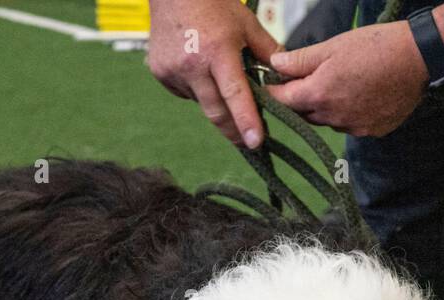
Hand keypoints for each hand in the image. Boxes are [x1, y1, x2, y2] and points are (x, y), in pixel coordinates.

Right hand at [146, 0, 279, 147]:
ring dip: (215, 100)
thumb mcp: (246, 23)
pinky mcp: (160, 73)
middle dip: (233, 130)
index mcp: (217, 51)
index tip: (255, 142)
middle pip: (216, 112)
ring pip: (202, 103)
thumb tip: (284, 78)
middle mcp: (192, 64)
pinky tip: (197, 68)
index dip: (246, 120)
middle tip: (248, 141)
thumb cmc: (213, 4)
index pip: (235, 94)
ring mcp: (173, 71)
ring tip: (217, 74)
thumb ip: (268, 52)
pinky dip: (197, 89)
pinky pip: (185, 93)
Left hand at [266, 22, 428, 136]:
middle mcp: (334, 117)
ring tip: (339, 84)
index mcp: (319, 94)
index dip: (275, 91)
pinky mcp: (373, 131)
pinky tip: (359, 95)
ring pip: (328, 120)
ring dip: (325, 107)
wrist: (419, 59)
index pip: (284, 100)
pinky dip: (348, 113)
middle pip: (305, 113)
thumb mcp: (333, 46)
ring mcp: (355, 127)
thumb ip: (301, 60)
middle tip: (306, 80)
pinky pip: (351, 124)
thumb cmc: (376, 46)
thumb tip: (275, 65)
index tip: (271, 84)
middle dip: (301, 99)